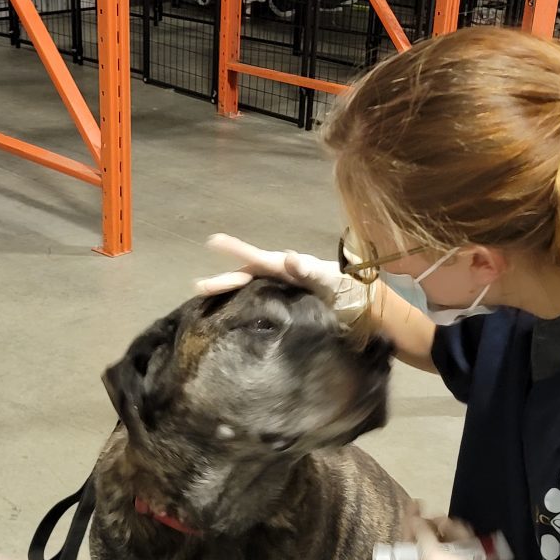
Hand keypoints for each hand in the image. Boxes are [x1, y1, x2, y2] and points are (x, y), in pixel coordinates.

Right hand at [195, 233, 372, 323]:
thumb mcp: (329, 278)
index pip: (257, 260)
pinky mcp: (284, 312)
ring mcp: (281, 295)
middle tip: (197, 286)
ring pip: (249, 293)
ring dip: (228, 296)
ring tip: (204, 301)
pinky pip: (258, 308)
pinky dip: (242, 309)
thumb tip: (288, 258)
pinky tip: (229, 317)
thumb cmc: (346, 289)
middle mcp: (280, 280)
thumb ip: (310, 269)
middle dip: (223, 281)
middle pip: (246, 278)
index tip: (214, 242)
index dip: (236, 251)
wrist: (362, 309)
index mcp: (287, 269)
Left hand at [406, 516, 559, 559]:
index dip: (411, 522)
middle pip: (429, 536)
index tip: (416, 503)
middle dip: (437, 526)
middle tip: (444, 521)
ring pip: (448, 536)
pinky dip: (466, 536)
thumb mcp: (435, 558)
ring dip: (454, 530)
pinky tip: (472, 537)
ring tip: (463, 533)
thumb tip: (414, 520)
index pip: (409, 542)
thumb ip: (422, 537)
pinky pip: (464, 541)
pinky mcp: (472, 559)